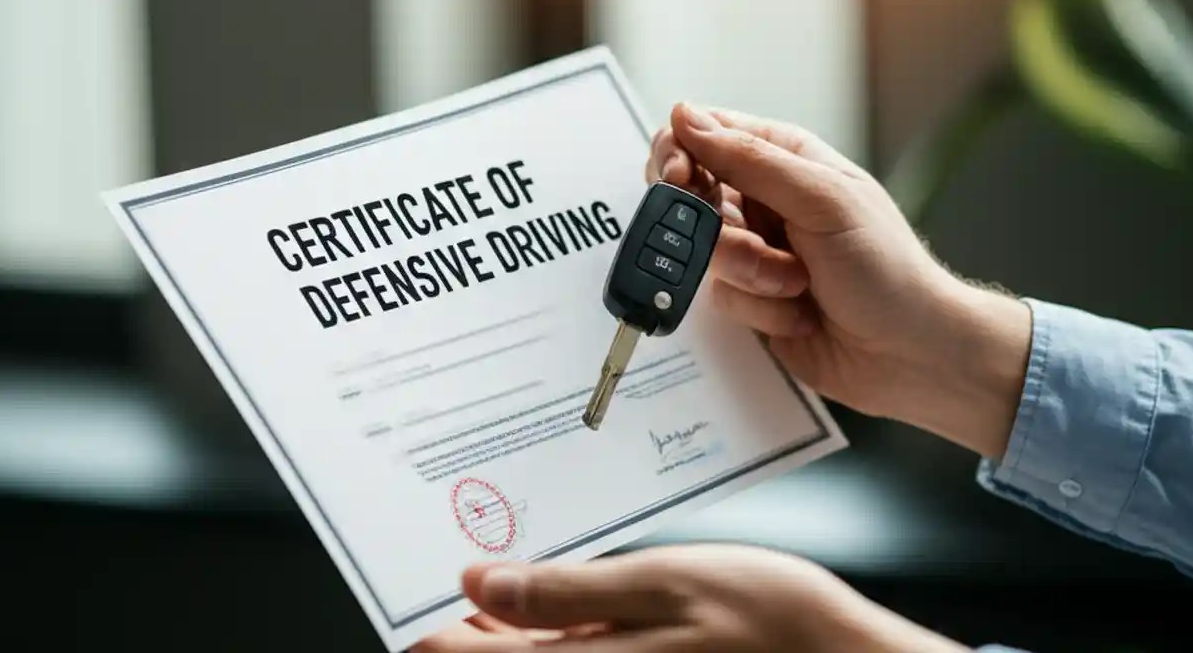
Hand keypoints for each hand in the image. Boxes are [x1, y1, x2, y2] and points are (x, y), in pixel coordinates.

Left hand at [412, 544, 966, 652]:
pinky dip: (554, 630)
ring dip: (510, 621)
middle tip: (473, 561)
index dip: (436, 622)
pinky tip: (567, 598)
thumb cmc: (765, 620)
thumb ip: (562, 593)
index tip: (428, 578)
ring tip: (514, 572)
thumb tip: (476, 585)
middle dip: (471, 617)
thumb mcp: (659, 585)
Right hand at [648, 104, 1031, 458]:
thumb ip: (750, 159)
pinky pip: (720, 296)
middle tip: (746, 242)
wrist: (911, 355)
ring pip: (704, 251)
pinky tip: (799, 313)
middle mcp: (766, 201)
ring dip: (750, 274)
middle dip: (714, 228)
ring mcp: (756, 251)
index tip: (682, 179)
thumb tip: (687, 117)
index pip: (706, 133)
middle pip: (690, 194)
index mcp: (786, 159)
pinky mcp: (752, 297)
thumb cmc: (888, 271)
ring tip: (797, 283)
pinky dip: (759, 308)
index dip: (682, 152)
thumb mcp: (822, 200)